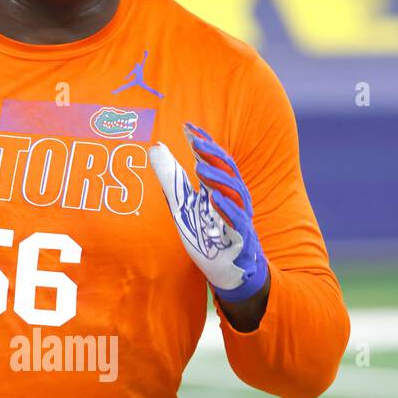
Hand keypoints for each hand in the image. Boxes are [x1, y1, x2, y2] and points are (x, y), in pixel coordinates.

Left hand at [149, 122, 267, 301]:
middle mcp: (233, 198)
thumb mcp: (183, 205)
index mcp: (220, 187)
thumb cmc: (208, 234)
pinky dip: (226, 208)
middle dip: (212, 154)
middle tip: (195, 142)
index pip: (214, 159)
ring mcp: (239, 216)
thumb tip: (156, 147)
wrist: (230, 270)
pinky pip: (237, 220)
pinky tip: (213, 198)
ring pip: (235, 191)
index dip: (203, 143)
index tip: (187, 127)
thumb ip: (171, 178)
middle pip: (227, 170)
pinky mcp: (241, 237)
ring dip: (217, 178)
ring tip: (199, 167)